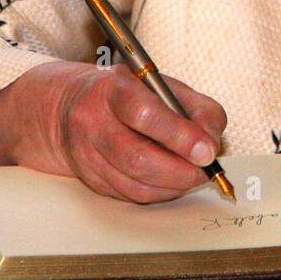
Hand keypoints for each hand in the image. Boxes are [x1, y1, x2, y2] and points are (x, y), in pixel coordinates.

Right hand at [0, 60, 226, 203]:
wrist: (66, 109)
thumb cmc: (125, 94)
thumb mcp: (160, 84)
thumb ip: (194, 105)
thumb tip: (214, 137)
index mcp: (114, 89)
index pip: (145, 113)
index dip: (179, 134)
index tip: (207, 149)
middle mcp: (94, 122)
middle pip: (137, 157)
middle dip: (179, 169)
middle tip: (204, 170)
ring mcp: (88, 155)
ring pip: (134, 184)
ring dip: (173, 185)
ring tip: (193, 175)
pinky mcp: (90, 180)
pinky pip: (130, 196)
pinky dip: (159, 193)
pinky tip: (172, 182)